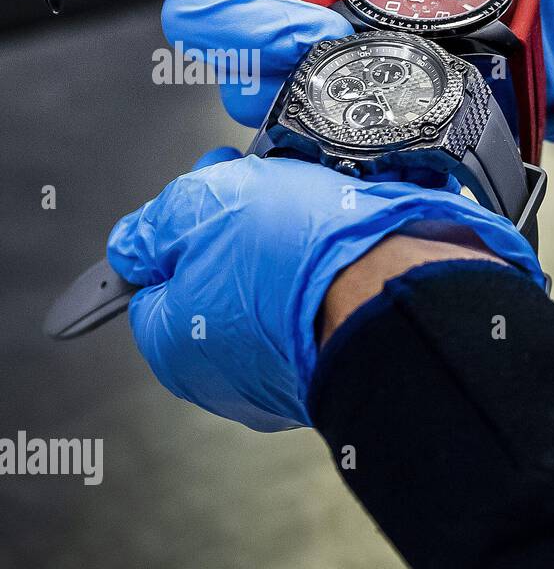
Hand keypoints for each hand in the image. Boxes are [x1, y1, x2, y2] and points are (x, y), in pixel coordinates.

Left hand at [106, 148, 543, 430]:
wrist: (399, 289)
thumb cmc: (298, 257)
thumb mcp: (202, 206)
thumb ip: (156, 222)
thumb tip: (138, 242)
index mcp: (176, 346)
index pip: (154, 278)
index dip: (183, 224)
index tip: (212, 191)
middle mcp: (232, 378)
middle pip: (223, 286)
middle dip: (243, 240)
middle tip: (270, 202)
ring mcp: (295, 377)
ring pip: (282, 297)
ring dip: (295, 256)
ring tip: (320, 221)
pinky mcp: (349, 364)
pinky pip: (333, 309)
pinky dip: (340, 277)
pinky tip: (352, 250)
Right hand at [146, 0, 553, 138]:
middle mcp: (304, 13)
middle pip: (210, 34)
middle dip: (244, 28)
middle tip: (309, 19)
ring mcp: (339, 70)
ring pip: (255, 93)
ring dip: (297, 74)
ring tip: (365, 52)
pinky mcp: (375, 122)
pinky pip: (318, 137)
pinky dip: (336, 120)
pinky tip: (381, 96)